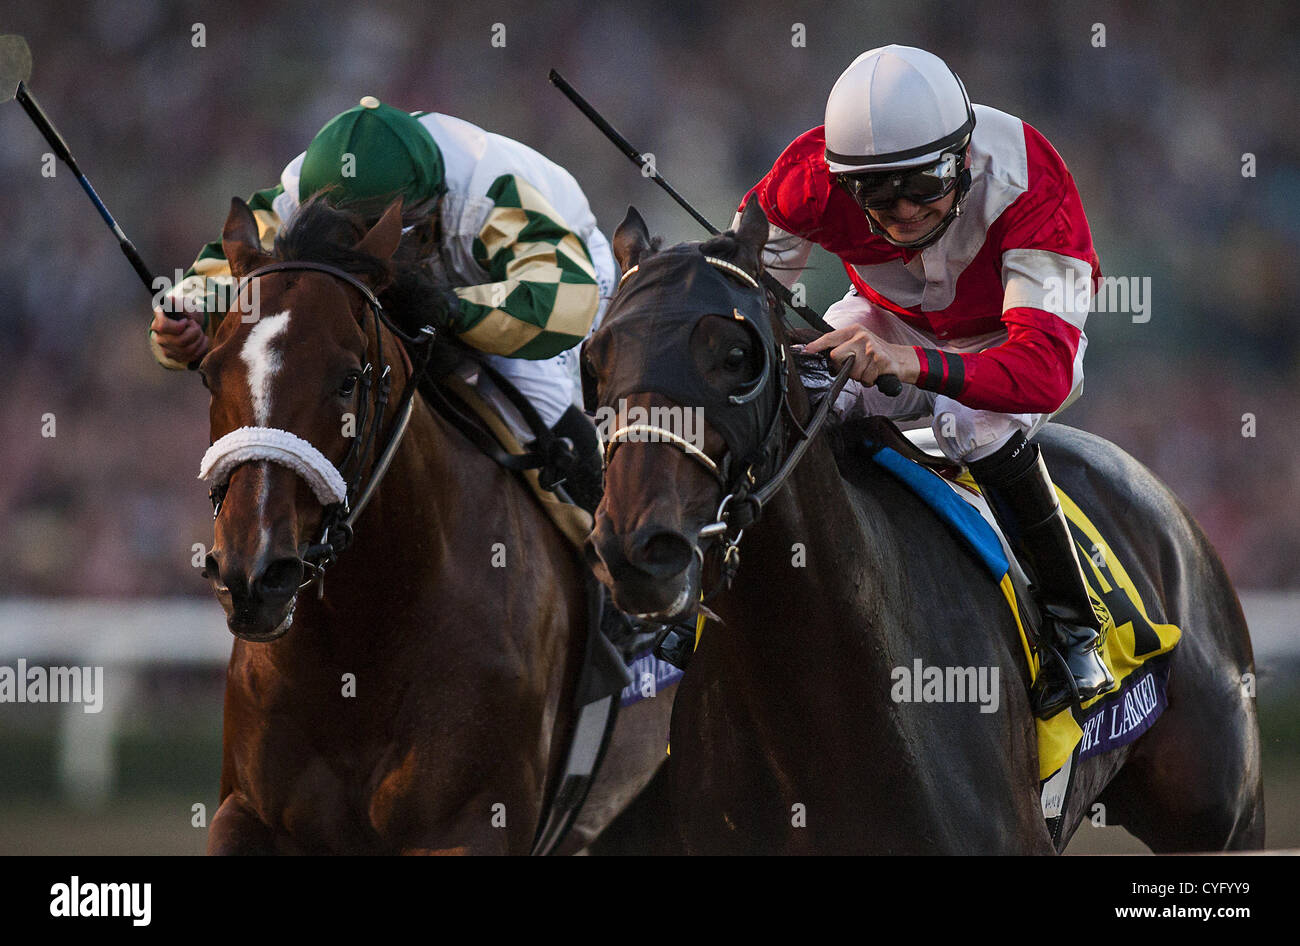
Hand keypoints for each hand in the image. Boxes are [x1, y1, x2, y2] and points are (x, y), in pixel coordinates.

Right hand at [150, 308, 209, 363]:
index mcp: (158, 321)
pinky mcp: (174, 356)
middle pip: (180, 341)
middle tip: (196, 326)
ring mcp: (166, 348)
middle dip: (194, 332)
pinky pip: (191, 357)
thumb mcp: (185, 304)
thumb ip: (180, 303)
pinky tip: (203, 340)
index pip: (163, 327)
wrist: (190, 323)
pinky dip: (201, 348)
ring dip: (199, 340)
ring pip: (187, 350)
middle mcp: (159, 337)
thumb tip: (171, 299)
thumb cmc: (186, 312)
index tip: (186, 321)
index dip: (179, 326)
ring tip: (200, 332)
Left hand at [803, 324, 919, 386]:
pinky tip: (875, 373)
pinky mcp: (880, 359)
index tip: (805, 350)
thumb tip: (822, 355)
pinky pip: (865, 378)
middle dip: (844, 367)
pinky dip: (869, 380)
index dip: (816, 345)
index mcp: (854, 331)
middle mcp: (861, 336)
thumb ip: (842, 346)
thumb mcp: (858, 343)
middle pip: (836, 357)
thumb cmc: (875, 353)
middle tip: (855, 366)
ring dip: (859, 376)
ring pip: (852, 372)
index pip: (830, 337)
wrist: (900, 359)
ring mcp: (871, 347)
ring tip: (868, 369)